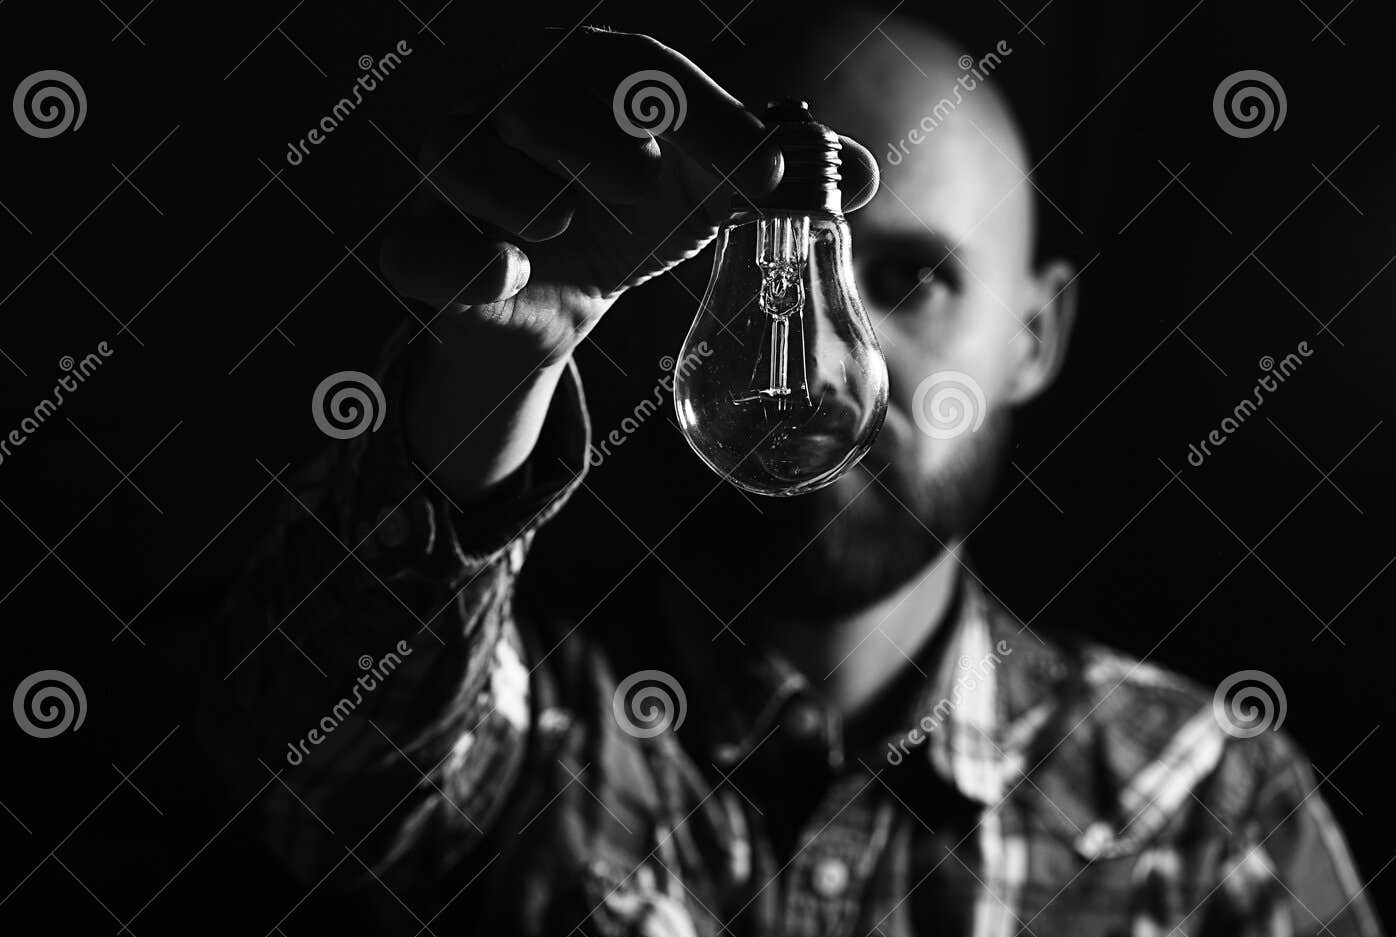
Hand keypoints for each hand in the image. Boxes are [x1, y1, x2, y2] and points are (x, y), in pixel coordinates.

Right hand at [377, 28, 877, 499]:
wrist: (552, 290)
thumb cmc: (630, 214)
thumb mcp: (710, 194)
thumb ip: (778, 180)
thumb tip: (863, 172)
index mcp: (588, 76)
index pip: (641, 71)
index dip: (708, 118)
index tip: (772, 176)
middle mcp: (511, 105)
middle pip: (535, 93)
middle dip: (593, 138)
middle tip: (647, 187)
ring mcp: (456, 172)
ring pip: (456, 153)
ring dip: (514, 189)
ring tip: (560, 226)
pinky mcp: (422, 247)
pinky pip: (416, 247)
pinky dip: (458, 262)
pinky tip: (503, 273)